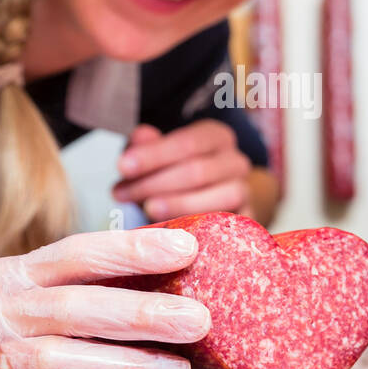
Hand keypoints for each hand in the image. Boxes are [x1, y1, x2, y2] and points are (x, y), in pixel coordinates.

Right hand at [0, 228, 207, 368]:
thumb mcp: (14, 294)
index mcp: (11, 275)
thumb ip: (68, 290)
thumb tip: (152, 295)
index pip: (77, 253)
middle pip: (76, 305)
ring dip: (121, 364)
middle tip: (199, 317)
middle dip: (142, 310)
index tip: (185, 245)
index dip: (131, 248)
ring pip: (57, 358)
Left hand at [112, 121, 251, 220]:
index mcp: (216, 137)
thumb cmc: (177, 175)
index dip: (154, 155)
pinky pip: (226, 228)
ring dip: (178, 205)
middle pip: (198, 171)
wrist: (213, 203)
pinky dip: (198, 230)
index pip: (187, 143)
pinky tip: (171, 232)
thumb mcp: (159, 156)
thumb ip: (148, 145)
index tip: (122, 167)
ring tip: (148, 209)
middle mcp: (236, 162)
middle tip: (121, 193)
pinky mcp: (246, 223)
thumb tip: (140, 136)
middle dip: (155, 183)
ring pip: (217, 200)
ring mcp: (244, 193)